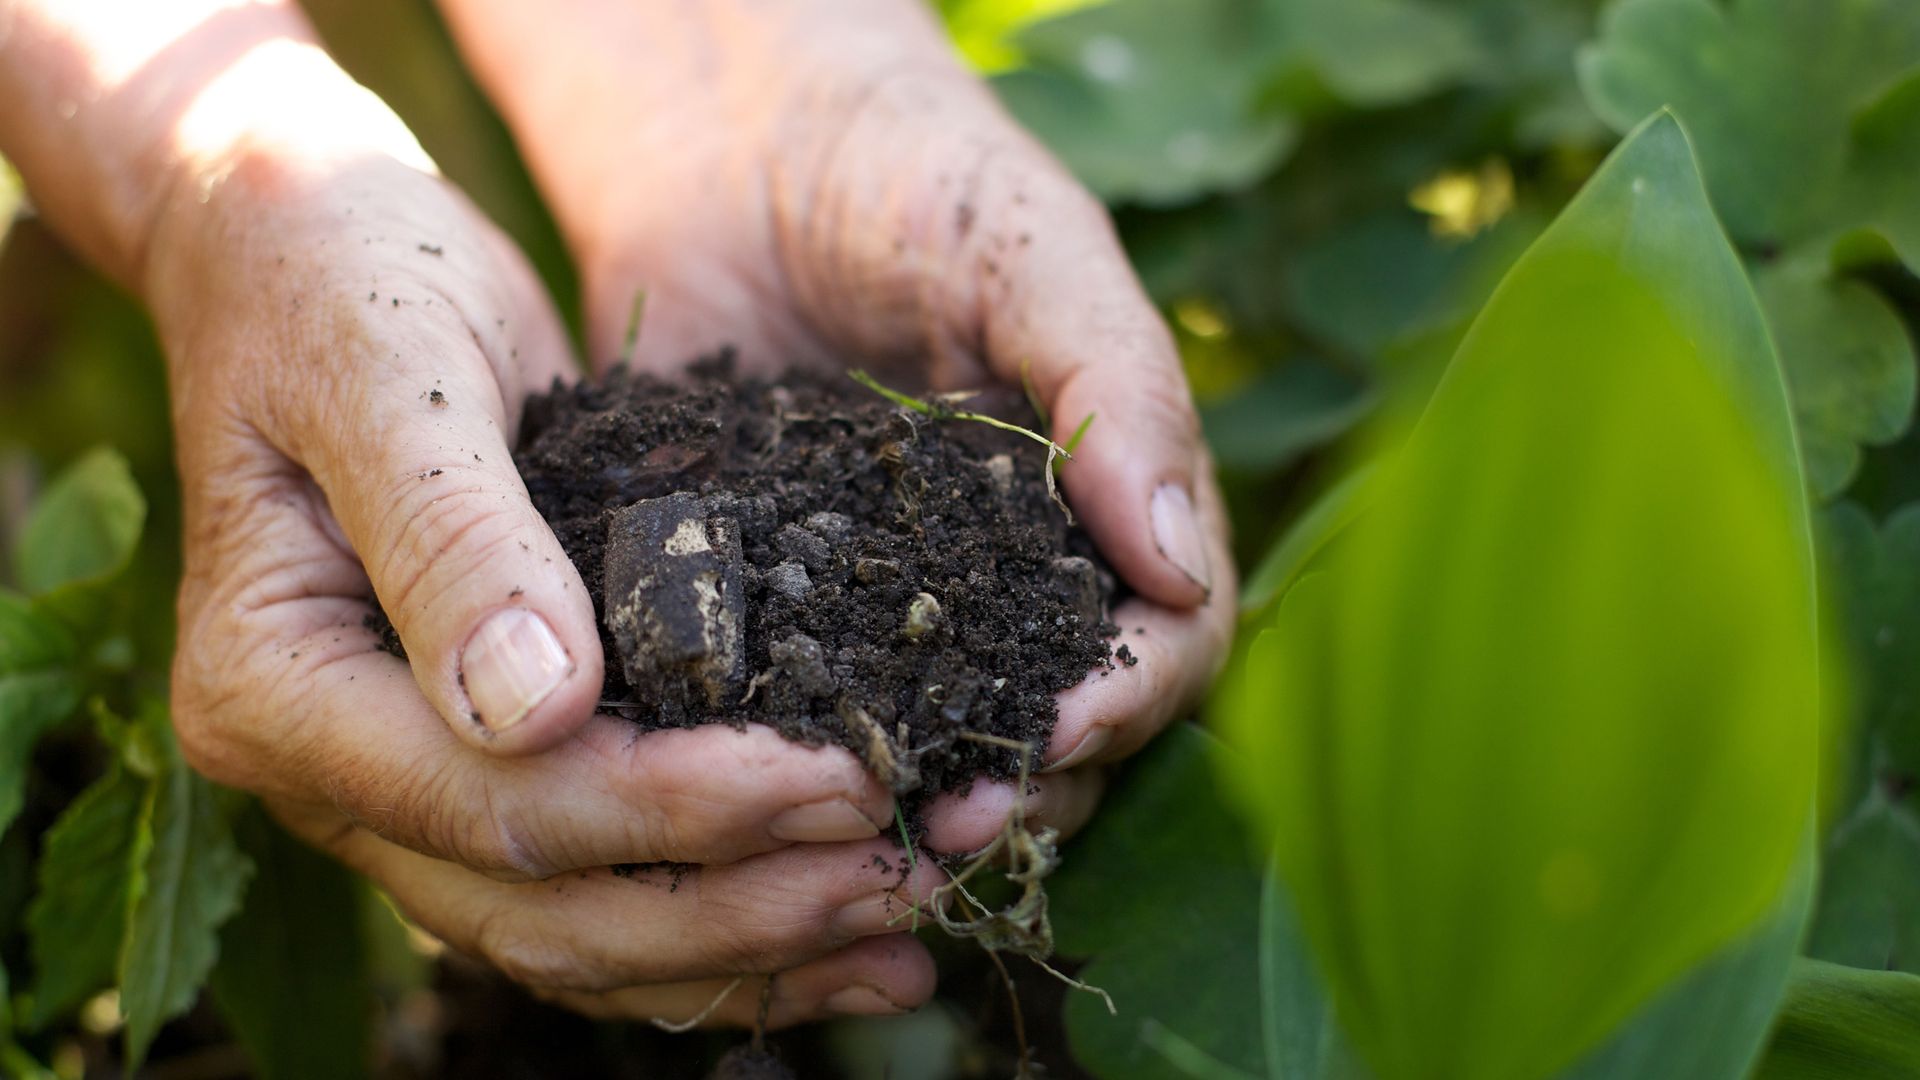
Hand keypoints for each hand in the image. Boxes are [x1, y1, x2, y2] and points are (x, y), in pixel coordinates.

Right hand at [114, 33, 944, 1025]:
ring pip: (578, 932)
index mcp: (273, 688)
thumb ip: (453, 537)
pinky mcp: (484, 766)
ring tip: (906, 934)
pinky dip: (722, 921)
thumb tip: (536, 709)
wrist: (307, 251)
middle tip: (905, 874)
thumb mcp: (394, 371)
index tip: (837, 780)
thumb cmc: (342, 280)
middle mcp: (328, 773)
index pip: (492, 802)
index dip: (674, 810)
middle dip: (736, 907)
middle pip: (542, 907)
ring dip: (747, 946)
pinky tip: (844, 931)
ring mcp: (402, 786)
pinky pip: (601, 884)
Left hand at [437, 0, 1237, 854]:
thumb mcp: (1031, 253)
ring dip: (909, 800)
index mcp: (1105, 506)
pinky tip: (747, 783)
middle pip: (1059, 723)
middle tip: (943, 825)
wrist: (730, 137)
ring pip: (934, 740)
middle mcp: (1010, 574)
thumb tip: (1177, 566)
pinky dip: (786, 753)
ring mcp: (892, 599)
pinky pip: (797, 699)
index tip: (1054, 731)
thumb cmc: (913, 169)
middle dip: (1018, 784)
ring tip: (855, 837)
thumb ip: (1115, 390)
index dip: (1126, 702)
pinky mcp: (773, 601)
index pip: (1166, 641)